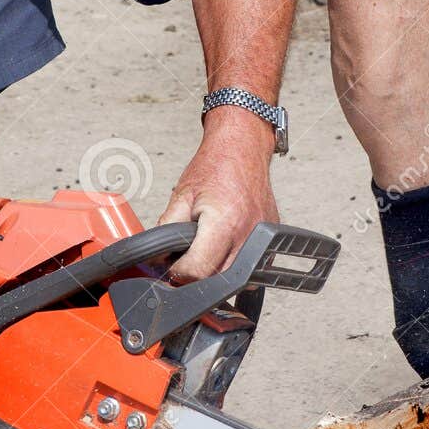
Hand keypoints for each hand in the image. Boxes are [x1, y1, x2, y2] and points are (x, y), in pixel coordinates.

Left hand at [156, 118, 277, 282]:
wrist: (243, 148)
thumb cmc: (214, 167)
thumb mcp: (181, 196)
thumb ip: (167, 229)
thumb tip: (157, 257)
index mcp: (224, 225)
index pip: (198, 271)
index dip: (179, 271)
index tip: (173, 263)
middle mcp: (248, 236)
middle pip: (217, 280)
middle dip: (197, 274)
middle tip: (185, 258)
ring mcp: (263, 240)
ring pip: (237, 280)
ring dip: (217, 273)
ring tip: (205, 251)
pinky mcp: (271, 240)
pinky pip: (252, 267)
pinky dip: (235, 265)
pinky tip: (223, 248)